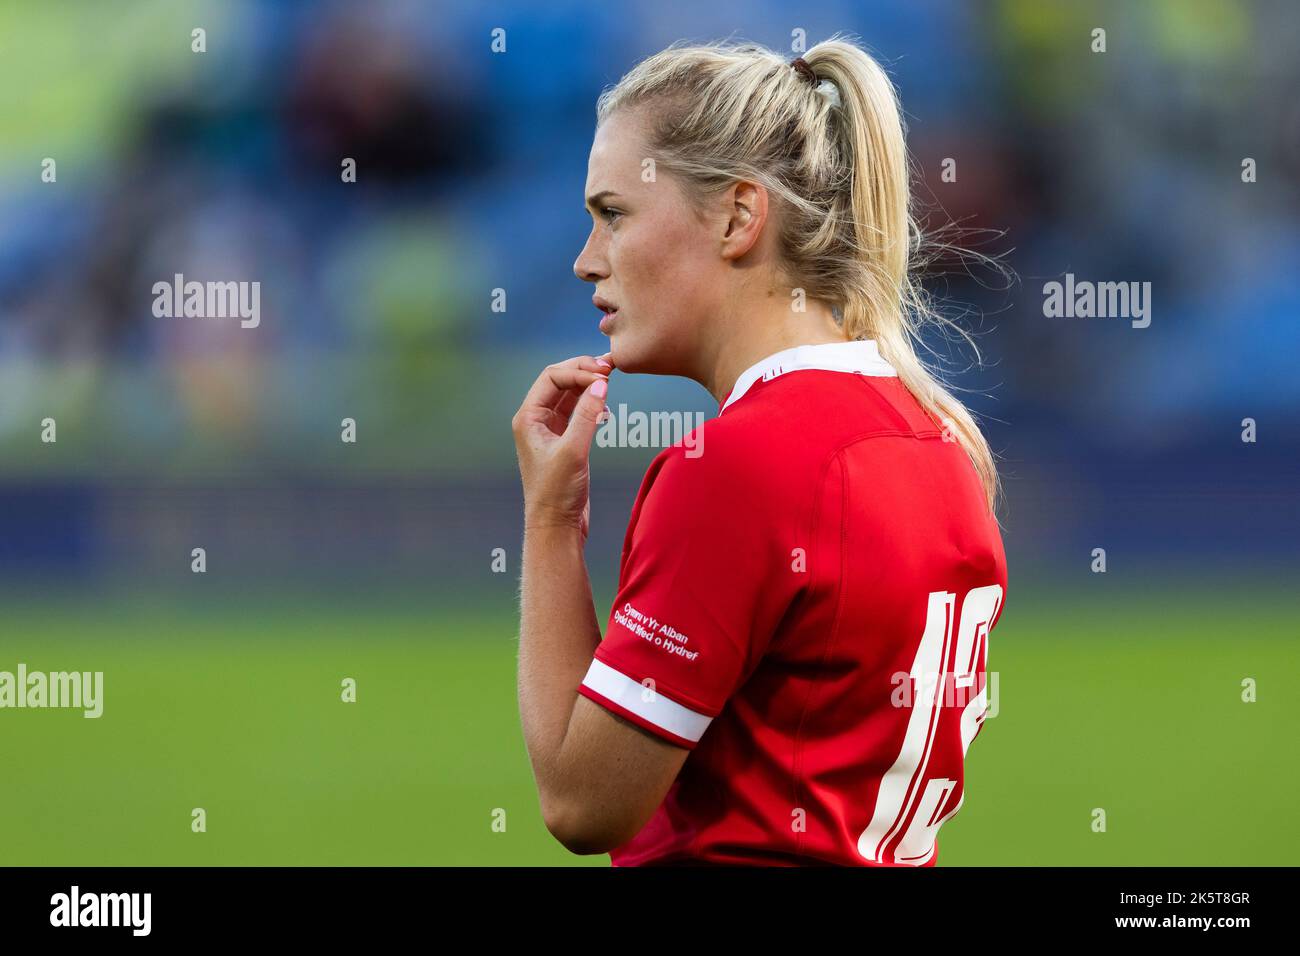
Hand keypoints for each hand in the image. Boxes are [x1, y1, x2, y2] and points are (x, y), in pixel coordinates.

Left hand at [512, 352, 613, 540]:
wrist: (557, 526)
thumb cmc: (557, 493)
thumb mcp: (574, 451)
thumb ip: (587, 415)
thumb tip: (602, 384)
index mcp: (528, 418)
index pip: (552, 377)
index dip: (578, 371)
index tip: (604, 377)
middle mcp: (536, 420)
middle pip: (560, 381)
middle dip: (584, 372)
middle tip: (610, 370)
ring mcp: (550, 430)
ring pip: (569, 395)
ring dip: (589, 386)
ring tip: (610, 382)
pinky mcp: (564, 441)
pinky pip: (577, 412)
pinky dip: (592, 404)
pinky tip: (606, 410)